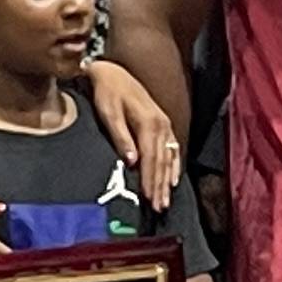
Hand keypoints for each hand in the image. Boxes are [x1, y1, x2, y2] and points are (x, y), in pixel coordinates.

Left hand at [83, 62, 182, 207]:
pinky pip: (172, 150)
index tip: (149, 199)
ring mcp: (165, 125)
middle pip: (162, 162)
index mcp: (149, 123)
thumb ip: (121, 137)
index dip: (150, 180)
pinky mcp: (164, 125)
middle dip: (160, 186)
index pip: (151, 159)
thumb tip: (132, 161)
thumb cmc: (107, 93)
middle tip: (159, 207)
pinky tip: (173, 179)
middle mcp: (162, 125)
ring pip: (168, 158)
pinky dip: (173, 166)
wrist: (113, 73)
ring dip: (167, 181)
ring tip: (165, 200)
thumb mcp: (109, 113)